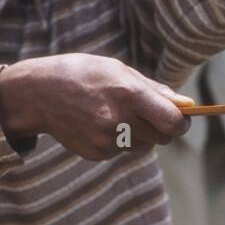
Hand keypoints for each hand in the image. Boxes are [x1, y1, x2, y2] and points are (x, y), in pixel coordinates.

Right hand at [0, 54, 190, 160]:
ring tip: (115, 114)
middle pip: (162, 137)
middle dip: (162, 128)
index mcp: (128, 94)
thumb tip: (187, 105)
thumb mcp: (119, 70)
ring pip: (143, 146)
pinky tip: (99, 123)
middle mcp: (119, 120)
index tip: (180, 119)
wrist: (38, 93)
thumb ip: (155, 90)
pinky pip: (123, 151)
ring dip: (139, 134)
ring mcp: (107, 140)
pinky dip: (119, 140)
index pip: (172, 121)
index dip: (181, 123)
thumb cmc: (83, 74)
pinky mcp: (97, 154)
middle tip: (148, 114)